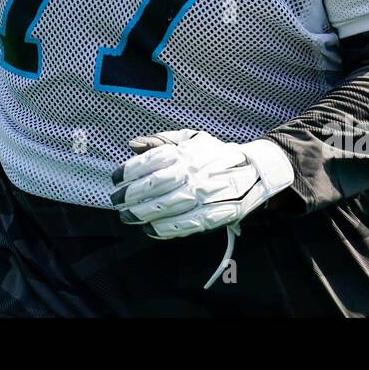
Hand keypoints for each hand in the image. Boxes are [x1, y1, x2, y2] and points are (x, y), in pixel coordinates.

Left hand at [110, 129, 293, 238]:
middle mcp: (193, 172)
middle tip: (116, 202)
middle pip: (154, 185)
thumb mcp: (190, 140)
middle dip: (130, 196)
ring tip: (128, 216)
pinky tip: (150, 229)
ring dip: (142, 214)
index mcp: (185, 152)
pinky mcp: (214, 215)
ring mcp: (204, 195)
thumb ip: (160, 141)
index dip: (127, 172)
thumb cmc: (215, 155)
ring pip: (166, 207)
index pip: (149, 162)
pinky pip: (184, 225)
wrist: (254, 172)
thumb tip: (133, 144)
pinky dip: (164, 230)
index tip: (114, 179)